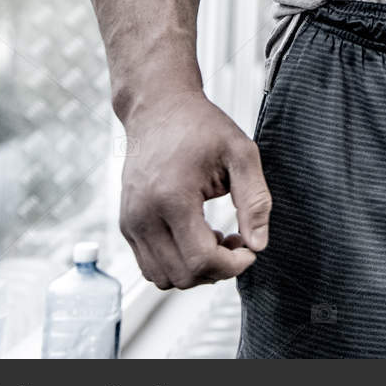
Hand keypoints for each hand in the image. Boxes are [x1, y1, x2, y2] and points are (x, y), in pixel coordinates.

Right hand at [119, 91, 271, 289]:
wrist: (159, 107)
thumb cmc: (200, 126)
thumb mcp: (240, 153)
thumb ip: (255, 200)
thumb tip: (258, 244)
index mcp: (172, 197)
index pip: (201, 261)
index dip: (233, 265)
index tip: (250, 250)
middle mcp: (144, 215)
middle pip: (183, 276)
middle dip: (217, 269)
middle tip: (236, 240)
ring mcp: (131, 222)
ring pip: (163, 278)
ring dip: (195, 270)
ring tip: (216, 238)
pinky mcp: (126, 224)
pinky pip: (150, 266)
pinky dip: (176, 263)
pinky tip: (196, 236)